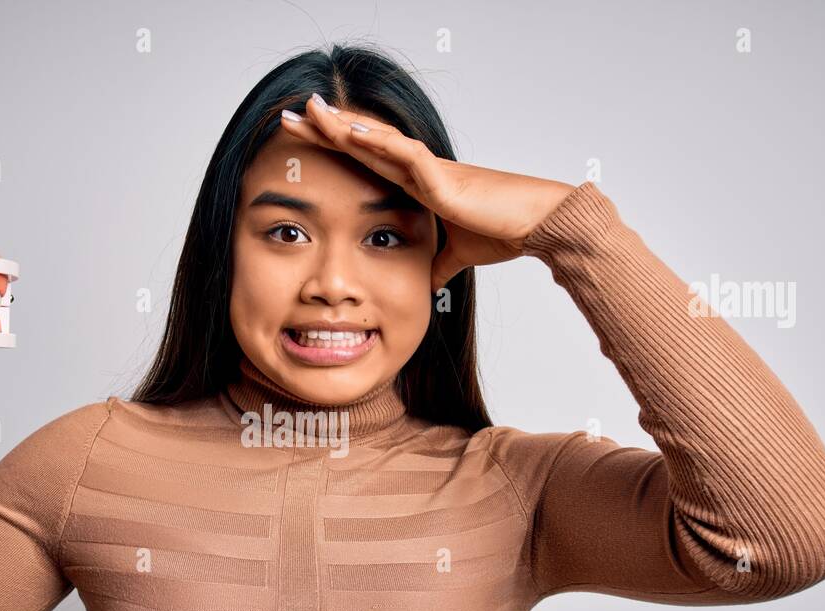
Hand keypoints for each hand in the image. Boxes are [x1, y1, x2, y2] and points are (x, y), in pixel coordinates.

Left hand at [282, 94, 577, 292]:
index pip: (365, 162)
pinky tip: (349, 131)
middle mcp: (417, 170)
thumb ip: (439, 265)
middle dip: (324, 129)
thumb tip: (427, 286)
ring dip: (341, 126)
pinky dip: (375, 141)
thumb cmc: (504, 232)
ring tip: (309, 110)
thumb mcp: (458, 255)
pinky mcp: (441, 175)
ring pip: (375, 140)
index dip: (335, 149)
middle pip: (360, 144)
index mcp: (417, 185)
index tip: (306, 141)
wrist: (535, 224)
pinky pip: (402, 153)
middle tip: (289, 114)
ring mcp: (428, 168)